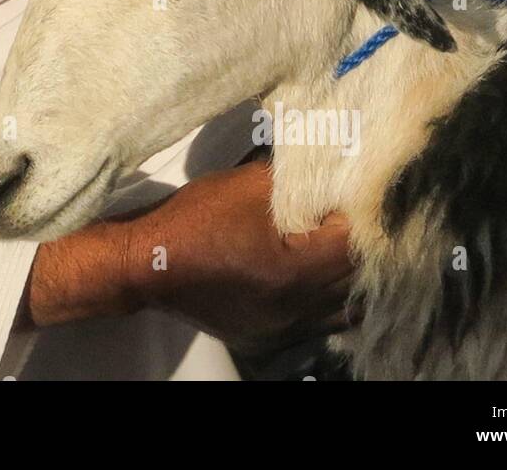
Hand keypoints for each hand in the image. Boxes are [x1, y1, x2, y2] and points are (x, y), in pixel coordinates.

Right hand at [124, 161, 355, 358]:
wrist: (148, 263)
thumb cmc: (195, 220)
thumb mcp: (245, 184)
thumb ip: (292, 178)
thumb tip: (325, 167)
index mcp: (293, 271)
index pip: (353, 244)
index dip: (359, 216)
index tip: (353, 197)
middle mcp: (296, 309)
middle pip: (353, 279)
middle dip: (357, 247)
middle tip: (350, 218)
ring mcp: (283, 330)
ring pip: (343, 311)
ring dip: (347, 280)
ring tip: (337, 251)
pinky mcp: (268, 338)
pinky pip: (317, 324)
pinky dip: (326, 302)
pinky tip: (316, 280)